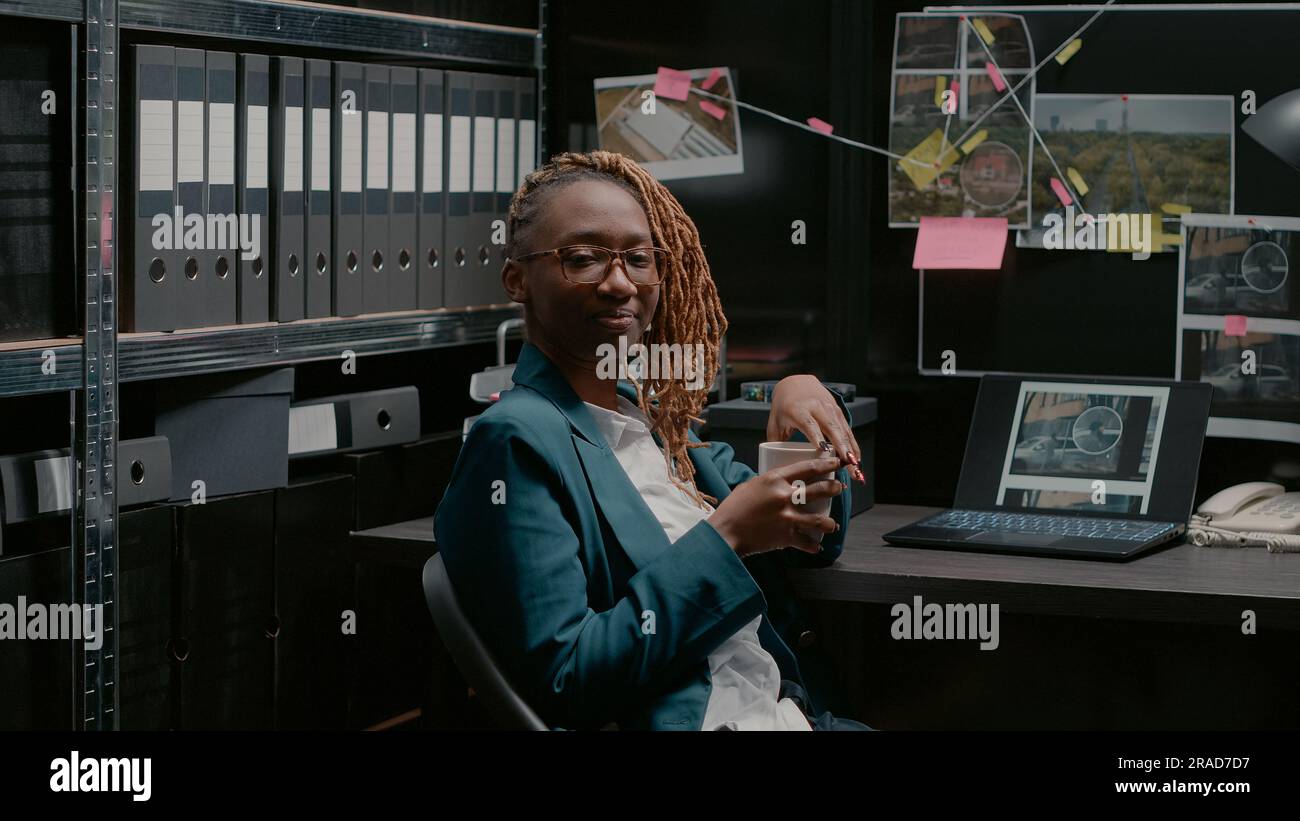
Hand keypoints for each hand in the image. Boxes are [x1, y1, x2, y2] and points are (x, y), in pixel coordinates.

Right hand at [706, 455, 846, 557]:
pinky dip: (813, 546)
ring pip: (820, 520)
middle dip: (834, 488)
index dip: (827, 464)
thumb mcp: (751, 486)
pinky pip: (807, 542)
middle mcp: (784, 497)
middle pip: (820, 490)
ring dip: (830, 523)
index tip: (837, 462)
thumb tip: (783, 483)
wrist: (725, 532)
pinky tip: (816, 546)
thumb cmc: (733, 508)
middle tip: (839, 488)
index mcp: (775, 480)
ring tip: (833, 524)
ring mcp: (787, 518)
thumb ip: (770, 484)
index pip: (808, 467)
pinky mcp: (785, 537)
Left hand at [768, 375, 864, 481]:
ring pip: (842, 430)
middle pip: (831, 428)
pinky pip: (847, 430)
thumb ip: (775, 443)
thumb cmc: (784, 406)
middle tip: (848, 464)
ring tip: (856, 467)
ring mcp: (830, 409)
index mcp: (798, 410)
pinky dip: (853, 445)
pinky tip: (856, 459)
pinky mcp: (838, 412)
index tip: (824, 450)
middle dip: (842, 447)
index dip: (816, 436)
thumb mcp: (775, 422)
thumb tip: (775, 465)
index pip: (809, 424)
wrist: (796, 384)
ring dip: (851, 449)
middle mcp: (817, 407)